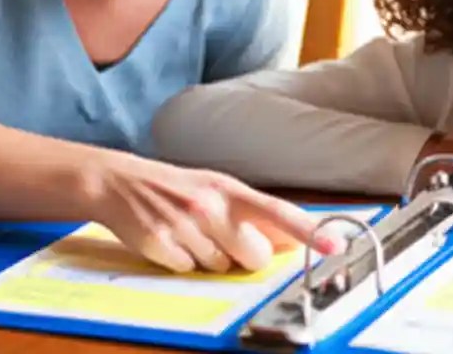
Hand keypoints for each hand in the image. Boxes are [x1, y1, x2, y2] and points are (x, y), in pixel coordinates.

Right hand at [85, 151, 337, 273]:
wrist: (118, 181)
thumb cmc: (174, 188)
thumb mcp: (215, 190)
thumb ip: (252, 214)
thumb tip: (291, 238)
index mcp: (229, 188)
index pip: (279, 211)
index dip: (309, 232)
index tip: (334, 245)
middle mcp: (210, 204)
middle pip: (253, 254)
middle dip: (243, 256)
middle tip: (221, 239)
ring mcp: (185, 224)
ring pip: (219, 267)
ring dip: (208, 259)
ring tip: (188, 234)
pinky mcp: (161, 244)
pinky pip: (188, 271)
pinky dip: (182, 263)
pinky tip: (170, 242)